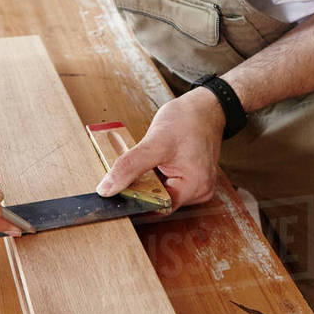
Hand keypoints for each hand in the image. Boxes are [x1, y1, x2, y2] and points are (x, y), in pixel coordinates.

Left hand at [95, 88, 224, 207]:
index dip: (136, 201)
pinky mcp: (191, 176)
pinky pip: (167, 182)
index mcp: (196, 187)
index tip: (115, 194)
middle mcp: (199, 190)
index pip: (158, 207)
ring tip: (147, 162)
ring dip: (148, 180)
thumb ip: (130, 166)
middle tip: (127, 172)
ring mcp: (196, 184)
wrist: (205, 106)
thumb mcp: (156, 142)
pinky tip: (154, 162)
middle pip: (160, 200)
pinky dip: (156, 175)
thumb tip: (107, 188)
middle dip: (142, 188)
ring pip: (161, 191)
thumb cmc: (189, 120)